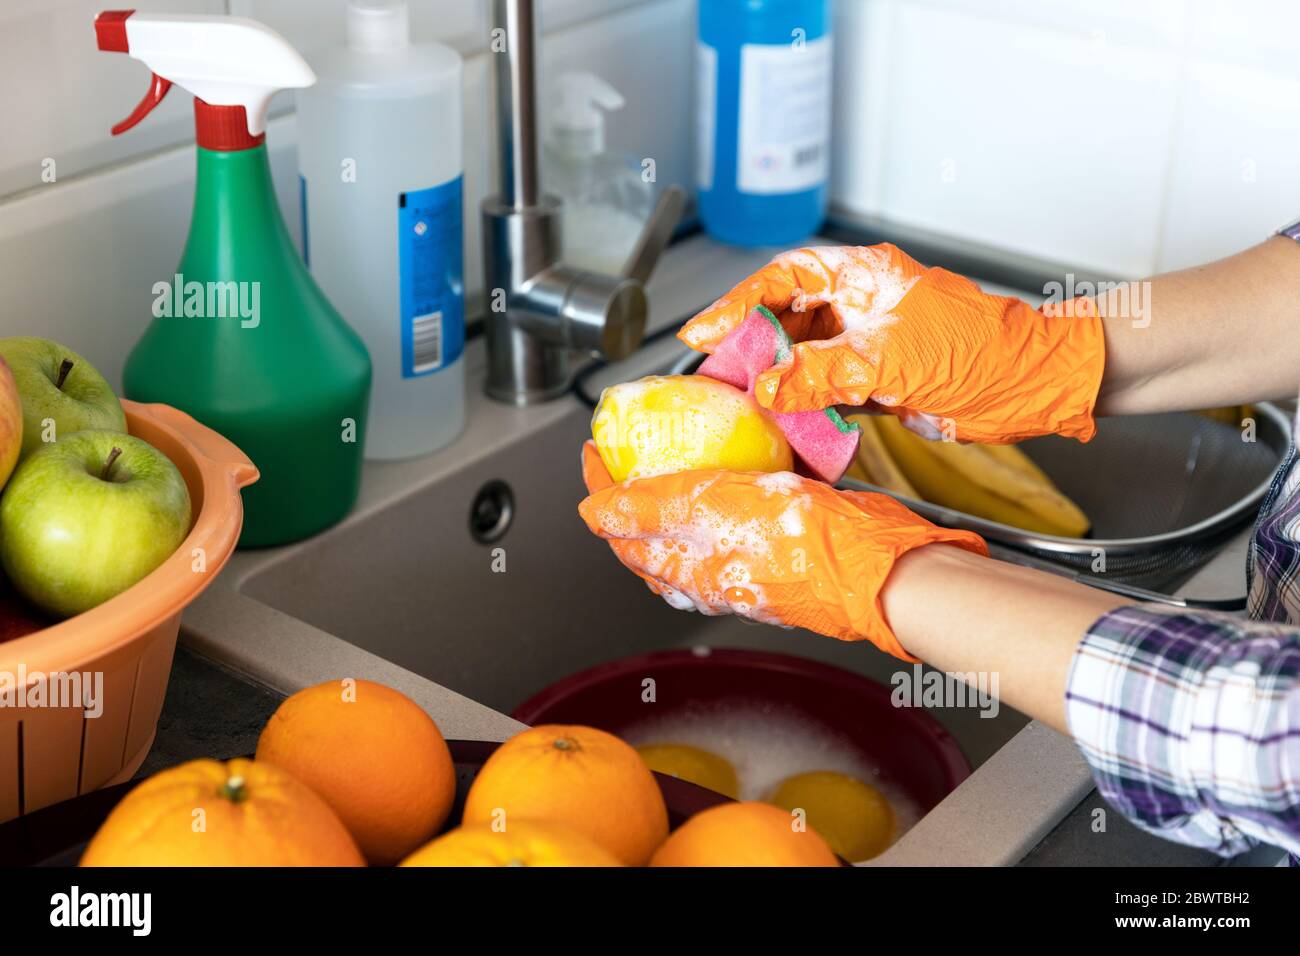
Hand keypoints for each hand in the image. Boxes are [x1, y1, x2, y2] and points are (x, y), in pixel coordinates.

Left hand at [578, 442, 987, 660]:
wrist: (877, 568)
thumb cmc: (800, 545)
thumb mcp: (709, 510)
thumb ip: (648, 511)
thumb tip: (592, 513)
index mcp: (683, 570)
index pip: (619, 531)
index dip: (599, 489)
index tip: (594, 449)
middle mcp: (708, 573)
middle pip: (650, 535)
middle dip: (628, 494)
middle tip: (626, 449)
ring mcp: (743, 563)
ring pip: (691, 531)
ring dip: (673, 495)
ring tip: (671, 456)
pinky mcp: (778, 548)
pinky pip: (735, 520)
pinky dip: (721, 492)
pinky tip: (735, 466)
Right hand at [680, 244, 1105, 443]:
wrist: (1033, 386)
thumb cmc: (983, 348)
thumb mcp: (891, 356)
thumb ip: (824, 372)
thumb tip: (766, 386)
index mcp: (862, 275)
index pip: (783, 278)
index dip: (737, 303)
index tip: (702, 331)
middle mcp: (858, 305)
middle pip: (785, 319)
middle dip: (749, 346)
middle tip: (715, 373)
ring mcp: (865, 345)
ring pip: (801, 360)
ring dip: (773, 383)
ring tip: (738, 403)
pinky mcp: (874, 384)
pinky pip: (823, 394)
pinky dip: (802, 410)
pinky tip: (781, 424)